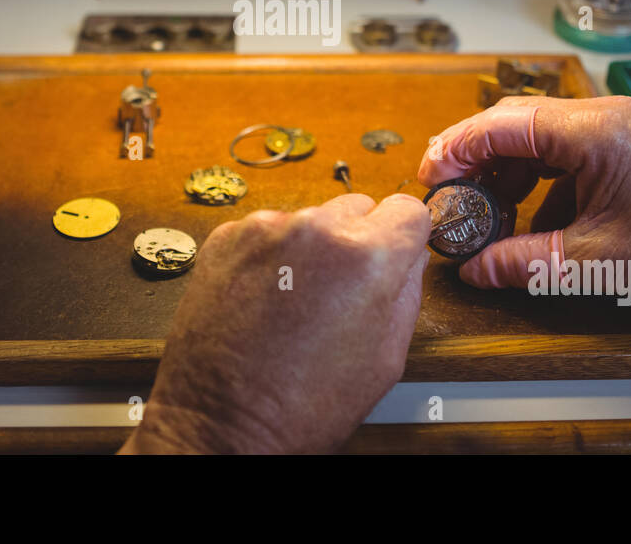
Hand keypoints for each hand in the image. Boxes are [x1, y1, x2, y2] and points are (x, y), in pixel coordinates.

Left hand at [120, 192, 430, 453]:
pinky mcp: (227, 237)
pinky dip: (273, 255)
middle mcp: (315, 230)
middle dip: (359, 241)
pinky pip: (269, 231)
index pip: (408, 208)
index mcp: (365, 257)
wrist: (221, 423)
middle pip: (359, 207)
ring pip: (311, 218)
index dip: (406, 235)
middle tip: (343, 291)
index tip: (396, 252)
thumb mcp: (385, 360)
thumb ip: (407, 295)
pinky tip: (267, 297)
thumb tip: (409, 259)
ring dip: (313, 248)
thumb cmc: (302, 406)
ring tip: (298, 301)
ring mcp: (265, 229)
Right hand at [419, 96, 630, 340]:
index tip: (431, 175)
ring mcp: (616, 128)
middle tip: (443, 187)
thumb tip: (474, 270)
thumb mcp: (598, 262)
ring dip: (502, 164)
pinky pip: (562, 148)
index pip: (505, 124)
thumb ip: (526, 262)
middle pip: (516, 120)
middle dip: (473, 152)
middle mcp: (604, 117)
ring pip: (537, 132)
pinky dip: (533, 173)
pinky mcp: (624, 147)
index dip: (459, 147)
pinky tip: (520, 207)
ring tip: (477, 203)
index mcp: (595, 131)